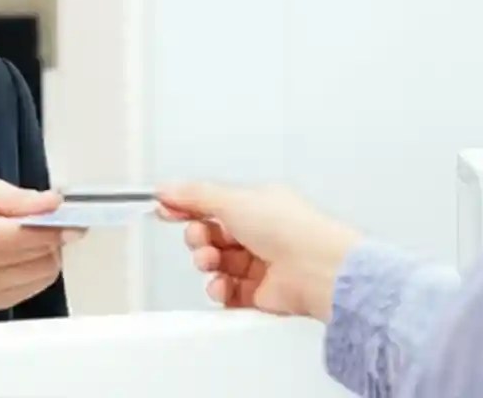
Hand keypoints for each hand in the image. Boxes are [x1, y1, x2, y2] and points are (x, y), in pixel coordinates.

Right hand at [0, 179, 82, 315]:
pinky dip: (40, 270)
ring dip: (49, 254)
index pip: (12, 236)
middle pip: (29, 255)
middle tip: (57, 224)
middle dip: (52, 238)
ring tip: (40, 239)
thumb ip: (18, 198)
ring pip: (38, 273)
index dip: (46, 229)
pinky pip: (35, 288)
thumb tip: (53, 203)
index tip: (69, 221)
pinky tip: (29, 257)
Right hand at [157, 183, 360, 321]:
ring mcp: (262, 264)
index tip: (164, 209)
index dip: (187, 207)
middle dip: (199, 238)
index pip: (213, 204)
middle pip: (212, 236)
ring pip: (217, 264)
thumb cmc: (291, 228)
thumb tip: (167, 188)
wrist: (317, 269)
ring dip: (207, 264)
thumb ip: (195, 195)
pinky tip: (222, 285)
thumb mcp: (232, 200)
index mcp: (258, 205)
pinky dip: (220, 290)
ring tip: (213, 262)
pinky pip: (228, 292)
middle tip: (202, 239)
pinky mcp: (261, 293)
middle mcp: (261, 233)